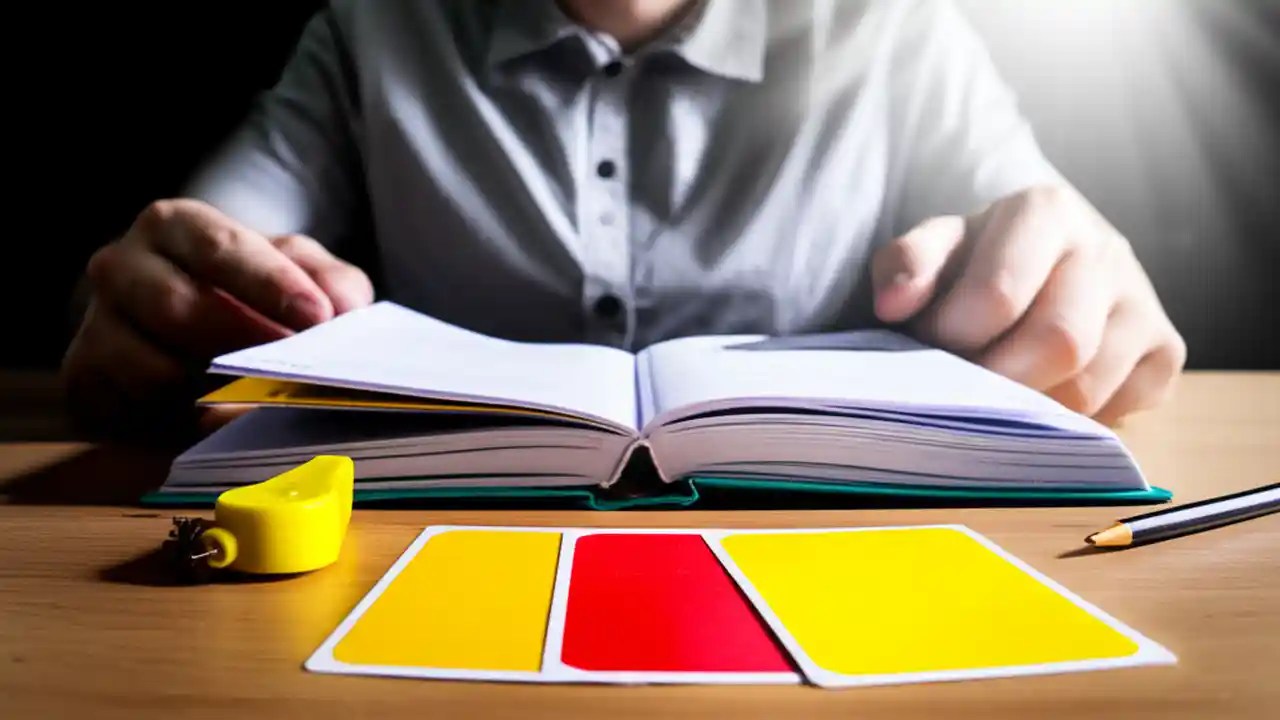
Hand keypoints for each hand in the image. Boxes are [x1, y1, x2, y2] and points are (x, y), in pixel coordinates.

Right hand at [62, 199, 373, 438]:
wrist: (181, 327)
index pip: (220, 249)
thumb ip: (328, 281)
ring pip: (151, 367)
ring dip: (211, 392)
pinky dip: (177, 423)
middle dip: (243, 342)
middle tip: (294, 367)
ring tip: (262, 403)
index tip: (318, 317)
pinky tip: (216, 424)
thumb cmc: (247, 291)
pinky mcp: (84, 379)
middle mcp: (122, 267)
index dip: (270, 284)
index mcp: (176, 226)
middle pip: (178, 307)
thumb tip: (345, 309)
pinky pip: (130, 409)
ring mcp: (97, 324)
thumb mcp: (296, 272)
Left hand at [871, 184, 1185, 424]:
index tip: (929, 344)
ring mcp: (1144, 301)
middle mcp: (1106, 250)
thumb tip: (893, 305)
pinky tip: (1043, 395)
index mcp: (1045, 211)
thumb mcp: (933, 249)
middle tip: (963, 386)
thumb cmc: (975, 260)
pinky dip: (1077, 420)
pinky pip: (1125, 405)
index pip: (1000, 293)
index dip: (954, 334)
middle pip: (1059, 342)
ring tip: (998, 391)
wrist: (1039, 255)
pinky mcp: (1166, 349)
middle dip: (998, 380)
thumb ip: (905, 266)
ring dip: (1032, 407)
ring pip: (1092, 385)